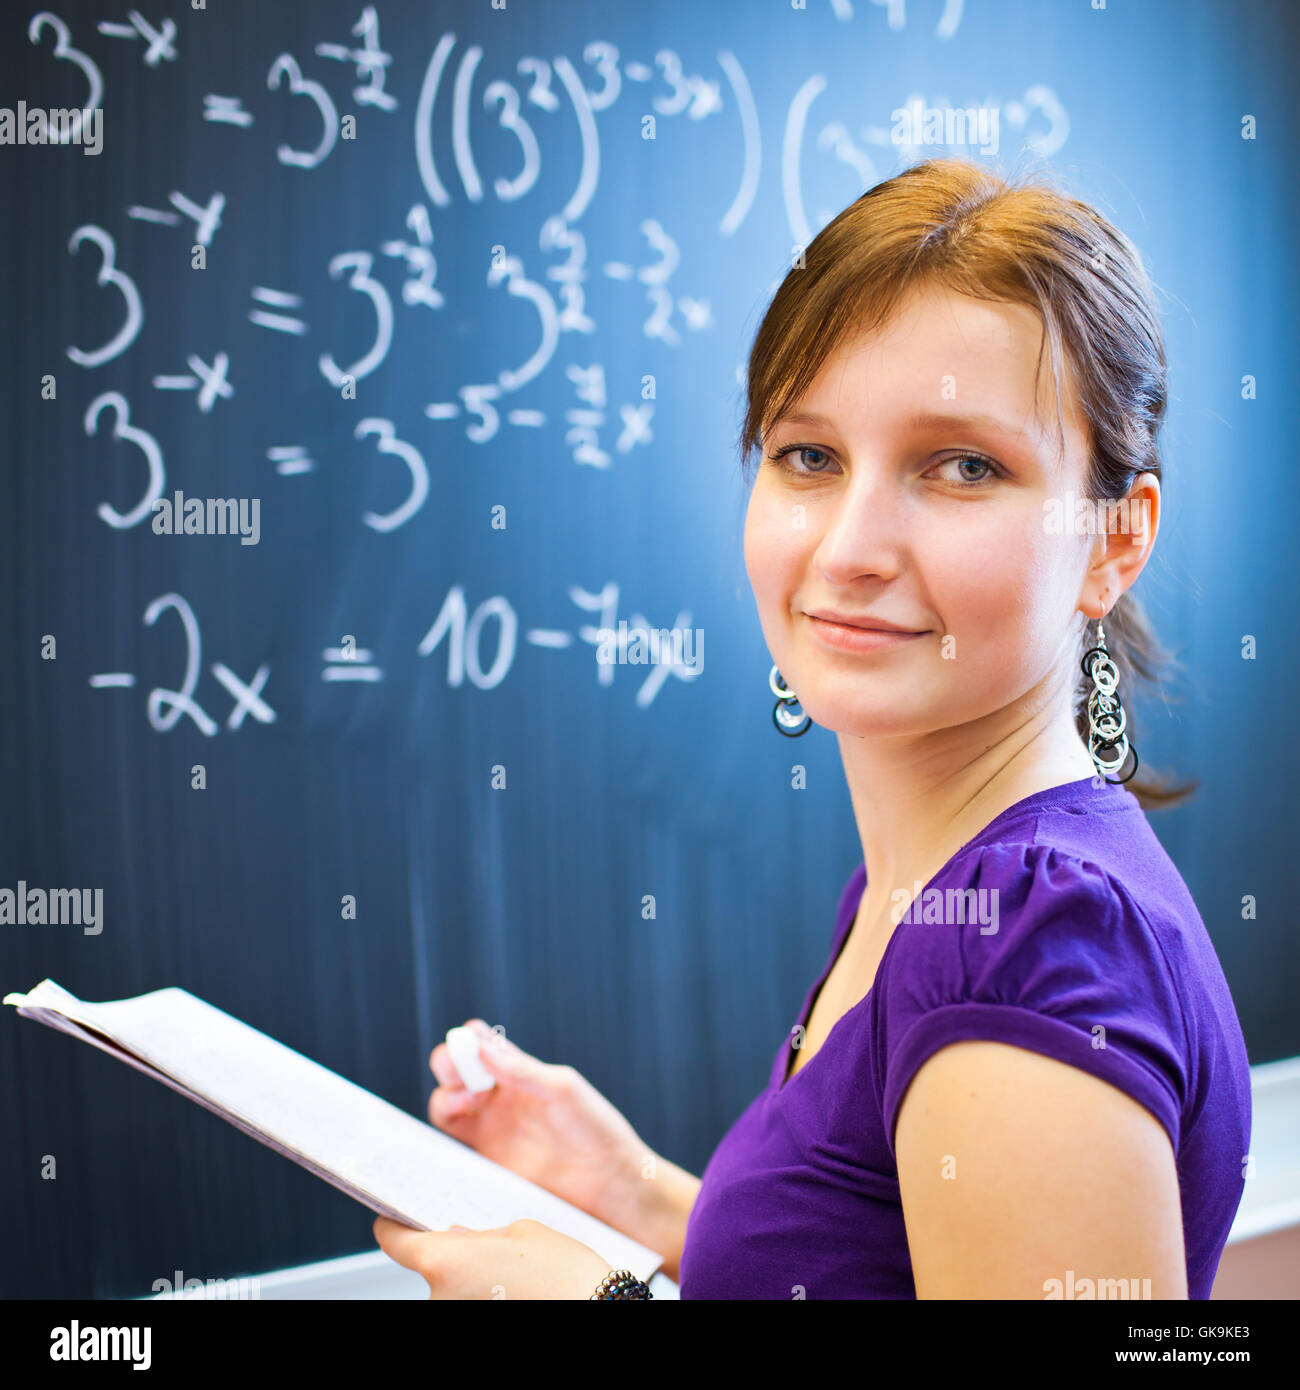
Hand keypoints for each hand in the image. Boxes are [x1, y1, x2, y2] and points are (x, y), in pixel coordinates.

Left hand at [373, 1215, 614, 1299]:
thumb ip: (479, 1236)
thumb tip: (457, 1240)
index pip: (394, 1241)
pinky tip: (512, 1291)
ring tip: (511, 1275)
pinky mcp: (469, 1327)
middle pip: (428, 1266)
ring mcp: (454, 1316)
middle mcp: (438, 1297)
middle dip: (451, 1254)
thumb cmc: (564, 1275)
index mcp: (444, 1261)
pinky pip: (465, 1302)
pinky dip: (482, 1295)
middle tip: (487, 1248)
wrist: (597, 1310)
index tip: (392, 1218)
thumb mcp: (521, 1232)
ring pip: (450, 1288)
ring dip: (469, 1279)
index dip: (393, 1225)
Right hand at [428, 1020, 646, 1227]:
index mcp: (522, 1074)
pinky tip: (458, 1120)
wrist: (609, 1183)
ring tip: (465, 1100)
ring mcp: (493, 1129)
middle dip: (449, 1062)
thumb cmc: (596, 1129)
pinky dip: (443, 1128)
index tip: (465, 1038)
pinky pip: (453, 1142)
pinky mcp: (488, 1161)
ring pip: (448, 1104)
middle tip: (455, 1067)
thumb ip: (523, 1071)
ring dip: (446, 1095)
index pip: (484, 1047)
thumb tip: (482, 1047)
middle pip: (458, 1072)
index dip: (468, 1039)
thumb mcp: (563, 1089)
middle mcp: (503, 1099)